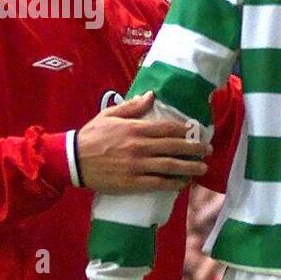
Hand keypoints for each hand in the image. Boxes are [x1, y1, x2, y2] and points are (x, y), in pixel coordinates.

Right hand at [76, 92, 208, 193]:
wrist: (72, 160)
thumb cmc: (91, 136)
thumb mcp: (109, 115)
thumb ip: (131, 107)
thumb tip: (151, 96)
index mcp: (135, 129)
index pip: (167, 128)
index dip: (185, 130)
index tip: (196, 131)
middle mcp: (140, 147)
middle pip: (174, 147)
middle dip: (194, 148)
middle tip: (208, 149)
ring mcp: (137, 166)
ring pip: (170, 166)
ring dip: (190, 167)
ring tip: (203, 168)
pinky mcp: (133, 183)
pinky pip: (159, 183)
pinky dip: (174, 183)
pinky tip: (184, 183)